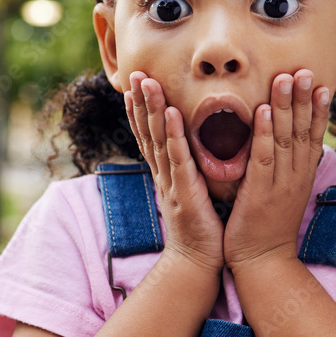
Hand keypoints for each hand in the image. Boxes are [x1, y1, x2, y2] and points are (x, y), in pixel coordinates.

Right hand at [124, 71, 224, 275]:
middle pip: (147, 132)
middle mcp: (163, 175)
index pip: (149, 136)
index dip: (140, 111)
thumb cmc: (201, 230)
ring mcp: (171, 183)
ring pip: (159, 140)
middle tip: (134, 73)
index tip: (133, 87)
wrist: (198, 263)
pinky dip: (174, 135)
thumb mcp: (192, 194)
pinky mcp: (185, 192)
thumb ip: (189, 172)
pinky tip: (172, 114)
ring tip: (147, 83)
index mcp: (166, 175)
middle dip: (140, 102)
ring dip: (153, 110)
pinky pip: (178, 159)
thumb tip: (191, 153)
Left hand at [224, 69, 328, 273]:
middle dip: (304, 99)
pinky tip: (263, 111)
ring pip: (285, 139)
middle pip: (303, 131)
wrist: (263, 262)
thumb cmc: (269, 226)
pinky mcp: (259, 193)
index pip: (314, 136)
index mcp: (303, 176)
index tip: (322, 83)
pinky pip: (263, 158)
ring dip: (285, 107)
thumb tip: (294, 147)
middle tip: (306, 70)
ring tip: (286, 79)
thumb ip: (289, 169)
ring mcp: (280, 185)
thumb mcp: (285, 193)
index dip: (319, 109)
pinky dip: (263, 133)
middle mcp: (296, 177)